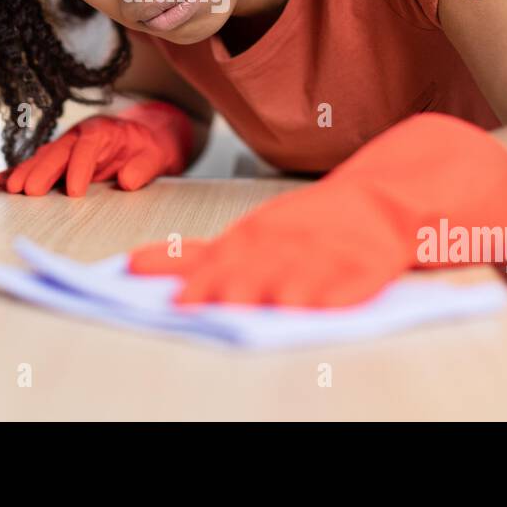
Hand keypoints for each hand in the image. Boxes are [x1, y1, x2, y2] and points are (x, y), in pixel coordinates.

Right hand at [0, 99, 193, 196]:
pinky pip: (35, 165)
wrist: (144, 138)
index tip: (73, 191)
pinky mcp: (57, 159)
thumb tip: (127, 181)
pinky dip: (17, 173)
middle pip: (57, 151)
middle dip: (42, 170)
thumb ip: (144, 168)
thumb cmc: (149, 148)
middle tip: (28, 192)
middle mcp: (79, 135)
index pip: (88, 146)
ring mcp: (65, 146)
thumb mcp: (157, 156)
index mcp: (103, 130)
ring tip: (9, 190)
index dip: (79, 167)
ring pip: (42, 158)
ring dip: (25, 173)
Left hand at [127, 177, 419, 306]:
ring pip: (303, 276)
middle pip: (261, 271)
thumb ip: (190, 257)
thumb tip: (131, 264)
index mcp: (253, 238)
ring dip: (288, 291)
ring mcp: (326, 257)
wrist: (375, 201)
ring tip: (277, 304)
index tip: (180, 302)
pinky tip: (327, 305)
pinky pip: (354, 283)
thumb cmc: (299, 227)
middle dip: (241, 287)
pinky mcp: (367, 268)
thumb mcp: (242, 236)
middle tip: (225, 303)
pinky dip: (340, 295)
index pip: (222, 261)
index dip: (202, 283)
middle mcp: (285, 247)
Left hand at [128, 112, 506, 307]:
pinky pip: (364, 273)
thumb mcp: (337, 217)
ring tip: (229, 309)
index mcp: (302, 218)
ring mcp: (358, 233)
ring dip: (263, 287)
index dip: (184, 258)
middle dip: (213, 279)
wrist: (464, 168)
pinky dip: (337, 291)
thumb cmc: (399, 199)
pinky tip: (311, 309)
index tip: (134, 271)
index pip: (231, 240)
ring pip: (301, 265)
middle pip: (255, 254)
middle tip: (176, 302)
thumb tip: (242, 269)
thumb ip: (294, 240)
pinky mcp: (398, 245)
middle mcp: (320, 224)